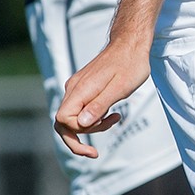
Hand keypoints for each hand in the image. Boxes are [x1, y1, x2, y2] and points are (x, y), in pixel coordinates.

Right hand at [54, 41, 149, 156]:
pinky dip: (95, 117)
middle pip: (63, 122)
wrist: (131, 43)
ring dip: (92, 126)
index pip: (63, 120)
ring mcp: (78, 88)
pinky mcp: (84, 88)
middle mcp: (74, 88)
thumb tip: (81, 124)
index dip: (76, 135)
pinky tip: (113, 113)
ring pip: (74, 117)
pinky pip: (82, 109)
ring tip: (116, 118)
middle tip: (95, 152)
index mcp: (81, 89)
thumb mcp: (120, 88)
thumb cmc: (131, 64)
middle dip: (78, 139)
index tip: (95, 142)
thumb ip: (100, 105)